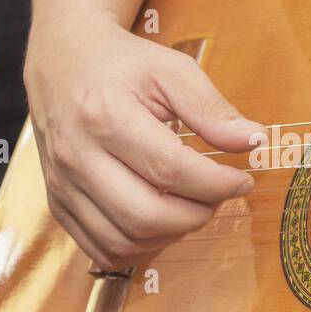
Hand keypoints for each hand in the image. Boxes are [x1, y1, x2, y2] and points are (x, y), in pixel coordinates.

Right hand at [24, 16, 262, 269]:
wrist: (61, 62)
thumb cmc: (121, 65)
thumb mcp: (171, 70)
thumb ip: (212, 108)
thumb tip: (253, 141)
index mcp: (106, 115)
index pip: (171, 171)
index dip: (217, 185)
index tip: (242, 181)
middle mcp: (77, 155)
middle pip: (146, 215)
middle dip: (197, 215)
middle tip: (217, 196)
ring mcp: (63, 184)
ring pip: (124, 241)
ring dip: (171, 234)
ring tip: (191, 206)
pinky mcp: (57, 203)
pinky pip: (102, 249)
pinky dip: (139, 247)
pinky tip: (160, 221)